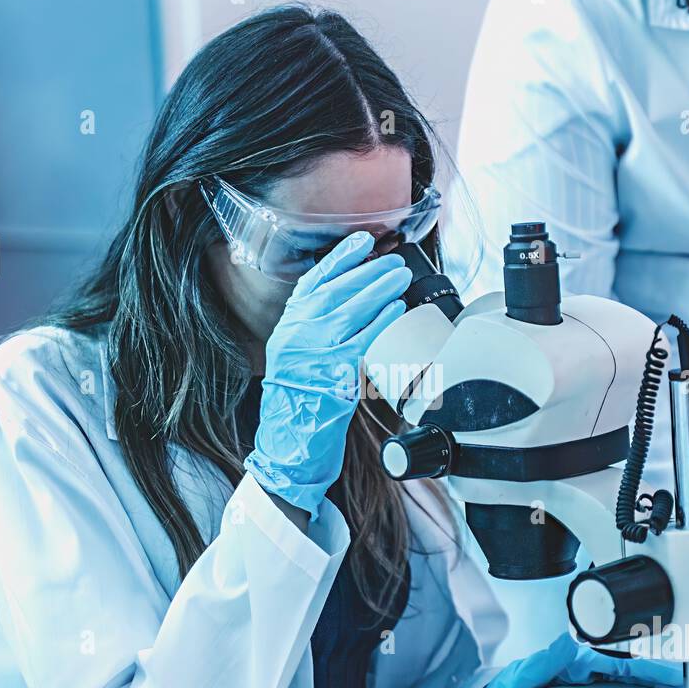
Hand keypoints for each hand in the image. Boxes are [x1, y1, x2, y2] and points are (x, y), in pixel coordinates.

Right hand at [244, 231, 410, 515]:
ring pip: (349, 311)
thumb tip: (355, 298)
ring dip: (378, 290)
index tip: (362, 241)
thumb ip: (316, 328)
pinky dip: (382, 323)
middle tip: (394, 260)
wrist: (289, 446)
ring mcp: (312, 356)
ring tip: (401, 276)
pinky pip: (363, 342)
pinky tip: (397, 311)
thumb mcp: (298, 357)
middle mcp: (295, 337)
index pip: (313, 282)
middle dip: (367, 270)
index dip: (339, 258)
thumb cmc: (300, 404)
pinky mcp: (333, 376)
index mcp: (287, 328)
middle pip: (335, 292)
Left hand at [479, 632, 682, 687]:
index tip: (666, 672)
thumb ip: (545, 660)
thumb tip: (570, 642)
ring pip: (626, 680)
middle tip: (684, 683)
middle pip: (628, 669)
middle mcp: (582, 667)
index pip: (617, 661)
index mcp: (572, 659)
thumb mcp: (522, 675)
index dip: (645, 667)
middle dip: (658, 673)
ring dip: (651, 684)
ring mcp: (585, 680)